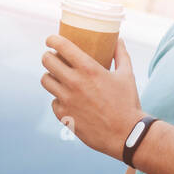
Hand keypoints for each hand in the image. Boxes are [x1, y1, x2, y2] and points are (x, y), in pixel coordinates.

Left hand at [41, 35, 142, 159]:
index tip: (51, 40)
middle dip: (48, 56)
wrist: (126, 134)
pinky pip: (53, 102)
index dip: (52, 39)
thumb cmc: (128, 103)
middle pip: (47, 61)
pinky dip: (59, 99)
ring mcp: (67, 100)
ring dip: (50, 77)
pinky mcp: (64, 115)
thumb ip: (121, 55)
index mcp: (89, 69)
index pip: (61, 46)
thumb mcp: (127, 75)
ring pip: (45, 80)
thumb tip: (118, 40)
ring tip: (58, 78)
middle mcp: (74, 82)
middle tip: (54, 58)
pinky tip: (68, 100)